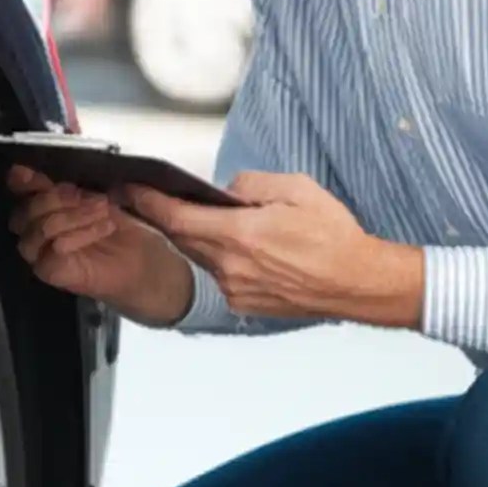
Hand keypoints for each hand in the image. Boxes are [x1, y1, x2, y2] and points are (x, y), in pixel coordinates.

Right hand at [6, 166, 193, 324]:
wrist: (154, 265)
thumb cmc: (134, 230)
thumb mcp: (112, 195)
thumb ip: (89, 180)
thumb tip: (77, 155)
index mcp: (50, 208)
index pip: (21, 193)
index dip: (23, 182)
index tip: (30, 173)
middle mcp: (40, 232)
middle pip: (22, 213)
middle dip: (55, 198)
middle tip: (95, 198)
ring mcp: (45, 256)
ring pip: (35, 231)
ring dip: (70, 216)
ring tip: (105, 213)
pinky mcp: (56, 274)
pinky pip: (50, 255)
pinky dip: (76, 237)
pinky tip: (104, 229)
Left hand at [127, 171, 423, 327]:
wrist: (358, 284)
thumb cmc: (334, 237)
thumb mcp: (297, 189)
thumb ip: (252, 184)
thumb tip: (226, 191)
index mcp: (241, 235)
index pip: (176, 217)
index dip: (147, 202)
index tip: (129, 189)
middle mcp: (231, 266)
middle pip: (181, 238)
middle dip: (166, 217)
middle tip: (151, 198)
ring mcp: (235, 288)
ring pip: (201, 257)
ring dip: (197, 238)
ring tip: (210, 220)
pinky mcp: (243, 302)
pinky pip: (219, 274)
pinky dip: (221, 257)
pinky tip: (242, 248)